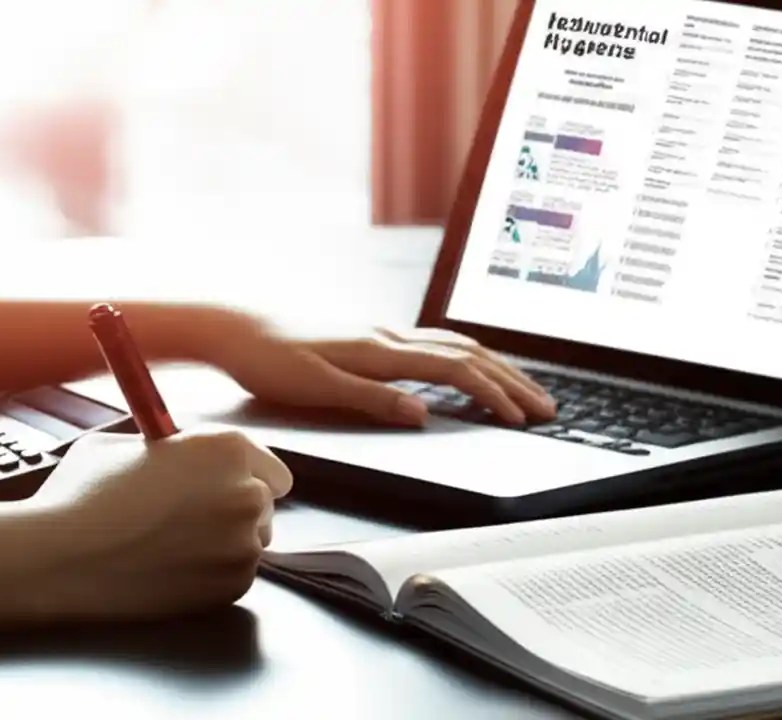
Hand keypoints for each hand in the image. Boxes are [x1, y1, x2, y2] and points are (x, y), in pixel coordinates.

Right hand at [32, 425, 292, 620]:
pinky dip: (213, 575)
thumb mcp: (123, 446)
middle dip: (233, 510)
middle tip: (191, 519)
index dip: (246, 478)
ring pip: (251, 542)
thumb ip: (167, 448)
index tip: (229, 488)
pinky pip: (236, 576)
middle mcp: (246, 493)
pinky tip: (172, 569)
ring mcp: (243, 543)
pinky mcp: (232, 585)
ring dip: (225, 543)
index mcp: (226, 449)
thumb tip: (177, 452)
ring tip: (174, 546)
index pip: (269, 468)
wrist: (59, 557)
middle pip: (263, 505)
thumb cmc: (82, 495)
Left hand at [207, 318, 556, 426]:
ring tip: (523, 388)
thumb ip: (371, 399)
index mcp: (380, 350)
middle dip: (512, 380)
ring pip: (455, 345)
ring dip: (496, 367)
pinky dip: (468, 357)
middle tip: (546, 406)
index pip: (454, 371)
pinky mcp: (373, 336)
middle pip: (468, 354)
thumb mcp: (315, 387)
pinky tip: (471, 366)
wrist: (235, 325)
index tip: (522, 418)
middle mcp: (389, 336)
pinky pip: (436, 344)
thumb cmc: (268, 358)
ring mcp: (383, 333)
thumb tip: (424, 412)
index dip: (493, 394)